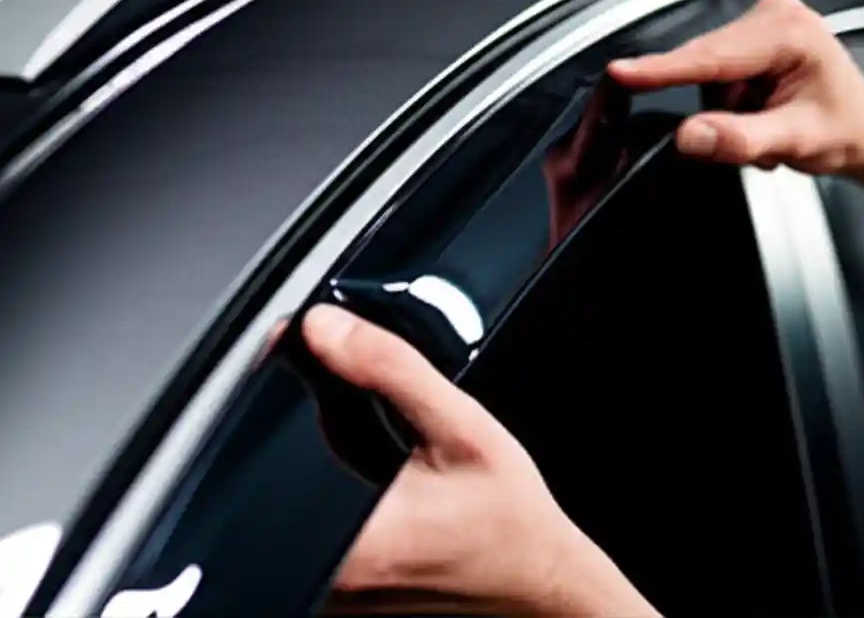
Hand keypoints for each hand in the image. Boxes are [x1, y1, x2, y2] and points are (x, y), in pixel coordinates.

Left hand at [301, 304, 658, 616]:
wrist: (536, 576)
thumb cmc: (511, 518)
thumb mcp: (462, 426)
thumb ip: (392, 370)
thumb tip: (327, 329)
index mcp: (354, 538)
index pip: (270, 447)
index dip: (286, 391)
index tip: (313, 359)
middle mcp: (331, 574)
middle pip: (276, 473)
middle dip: (312, 426)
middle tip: (379, 426)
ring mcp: (332, 592)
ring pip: (289, 502)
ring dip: (320, 464)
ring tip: (391, 463)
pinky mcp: (341, 595)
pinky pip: (310, 528)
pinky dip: (331, 498)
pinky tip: (386, 492)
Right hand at [608, 0, 863, 174]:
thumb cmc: (846, 129)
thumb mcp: (796, 140)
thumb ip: (740, 139)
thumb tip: (692, 135)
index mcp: (788, 31)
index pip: (711, 56)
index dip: (662, 70)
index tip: (622, 74)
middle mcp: (773, 17)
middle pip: (705, 67)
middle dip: (721, 110)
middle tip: (761, 141)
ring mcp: (760, 26)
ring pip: (706, 78)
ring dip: (727, 113)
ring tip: (766, 129)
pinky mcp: (749, 40)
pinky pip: (715, 79)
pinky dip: (732, 107)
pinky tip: (760, 116)